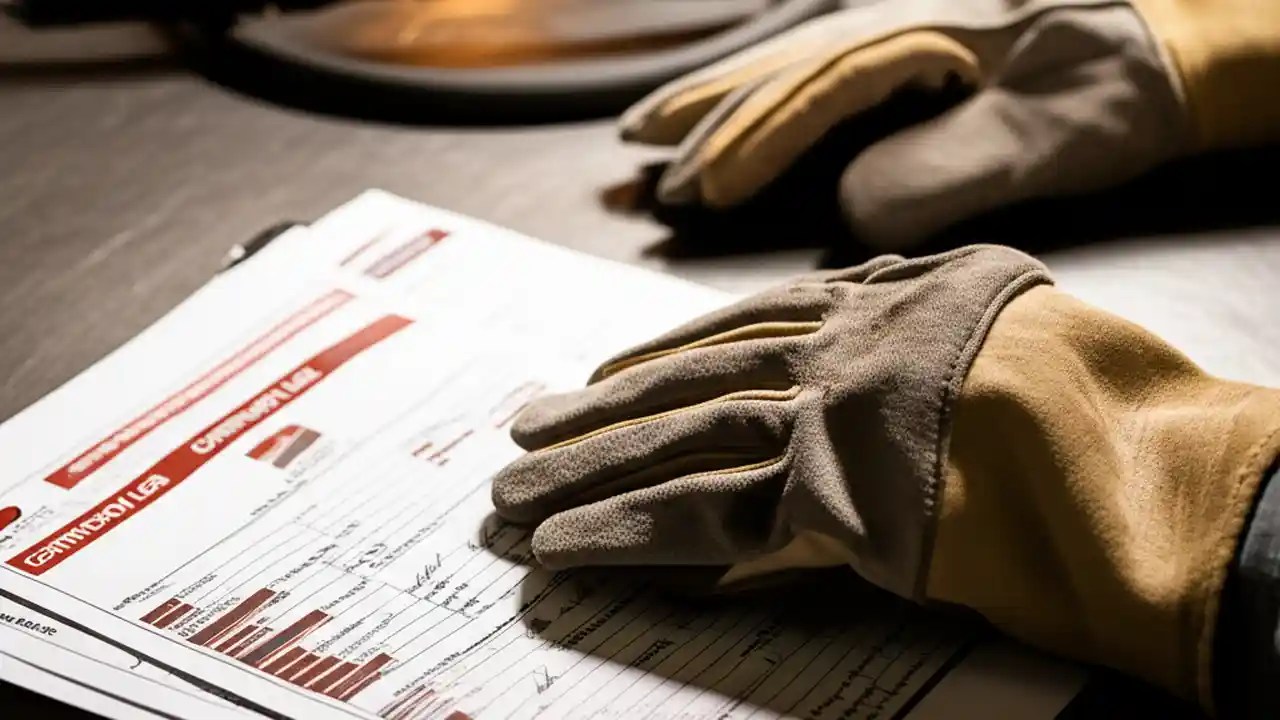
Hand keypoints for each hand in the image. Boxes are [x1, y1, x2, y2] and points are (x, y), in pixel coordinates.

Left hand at [492, 244, 1279, 707]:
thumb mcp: (1014, 344)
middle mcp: (849, 341)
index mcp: (894, 298)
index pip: (745, 325)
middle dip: (601, 410)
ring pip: (680, 438)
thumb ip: (921, 355)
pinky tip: (567, 543)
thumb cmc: (1115, 419)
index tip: (604, 374)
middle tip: (523, 429)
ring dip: (590, 469)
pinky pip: (704, 510)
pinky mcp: (827, 492)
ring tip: (515, 493)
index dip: (663, 353)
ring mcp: (833, 412)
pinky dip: (629, 529)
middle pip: (693, 376)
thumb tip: (856, 399)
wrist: (1161, 473)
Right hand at [619, 0, 1279, 248]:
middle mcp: (897, 20)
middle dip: (704, 116)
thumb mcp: (1051, 134)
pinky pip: (807, 70)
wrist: (1168, 43)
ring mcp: (896, 29)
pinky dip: (753, 94)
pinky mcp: (902, 50)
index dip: (754, 140)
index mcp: (927, 31)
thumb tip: (855, 212)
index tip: (700, 191)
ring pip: (782, 61)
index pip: (818, 88)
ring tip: (644, 131)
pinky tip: (722, 112)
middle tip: (636, 163)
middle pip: (778, 64)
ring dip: (711, 98)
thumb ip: (954, 169)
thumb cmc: (1118, 85)